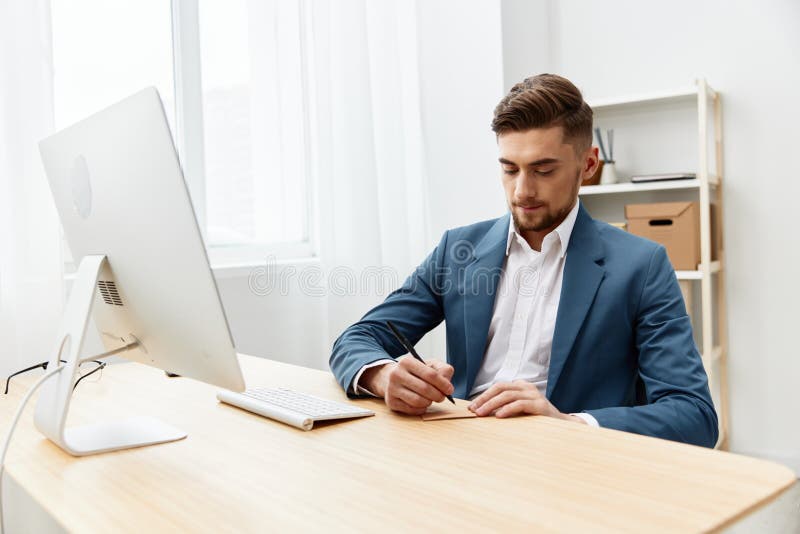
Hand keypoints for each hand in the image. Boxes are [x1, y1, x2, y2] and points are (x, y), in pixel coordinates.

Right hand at [363, 356, 453, 415]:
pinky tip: (422, 404)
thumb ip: (443, 369)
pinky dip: (421, 409)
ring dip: (429, 402)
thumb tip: (447, 383)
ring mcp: (392, 389)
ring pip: (418, 401)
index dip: (443, 384)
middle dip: (438, 395)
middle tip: (442, 397)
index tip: (449, 389)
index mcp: (407, 362)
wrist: (391, 378)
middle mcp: (397, 374)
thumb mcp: (430, 365)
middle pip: (424, 389)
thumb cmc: (415, 372)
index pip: (430, 374)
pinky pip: (411, 409)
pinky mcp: (391, 402)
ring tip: (430, 399)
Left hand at [468, 380, 585, 423]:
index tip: (472, 407)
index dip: (483, 396)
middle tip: (474, 410)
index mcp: (521, 386)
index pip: (498, 387)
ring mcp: (534, 395)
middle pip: (500, 388)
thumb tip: (482, 412)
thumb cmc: (537, 419)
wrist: (562, 425)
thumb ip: (505, 406)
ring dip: (492, 405)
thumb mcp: (520, 410)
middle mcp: (527, 387)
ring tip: (482, 414)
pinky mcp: (540, 405)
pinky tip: (499, 416)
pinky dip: (508, 409)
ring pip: (508, 395)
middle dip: (484, 399)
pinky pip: (520, 404)